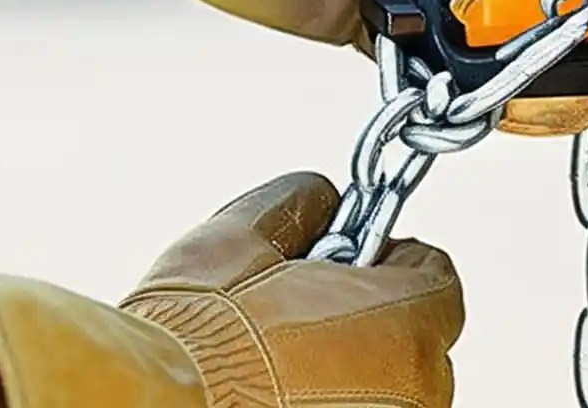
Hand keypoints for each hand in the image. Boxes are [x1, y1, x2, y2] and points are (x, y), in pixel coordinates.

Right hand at [119, 172, 463, 406]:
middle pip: (415, 333)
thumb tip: (316, 199)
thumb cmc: (198, 339)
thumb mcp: (241, 236)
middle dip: (371, 313)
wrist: (152, 404)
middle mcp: (411, 388)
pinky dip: (336, 402)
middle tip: (307, 306)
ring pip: (389, 384)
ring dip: (355, 365)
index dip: (387, 259)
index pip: (434, 274)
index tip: (352, 259)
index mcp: (402, 323)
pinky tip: (283, 393)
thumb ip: (300, 207)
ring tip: (287, 357)